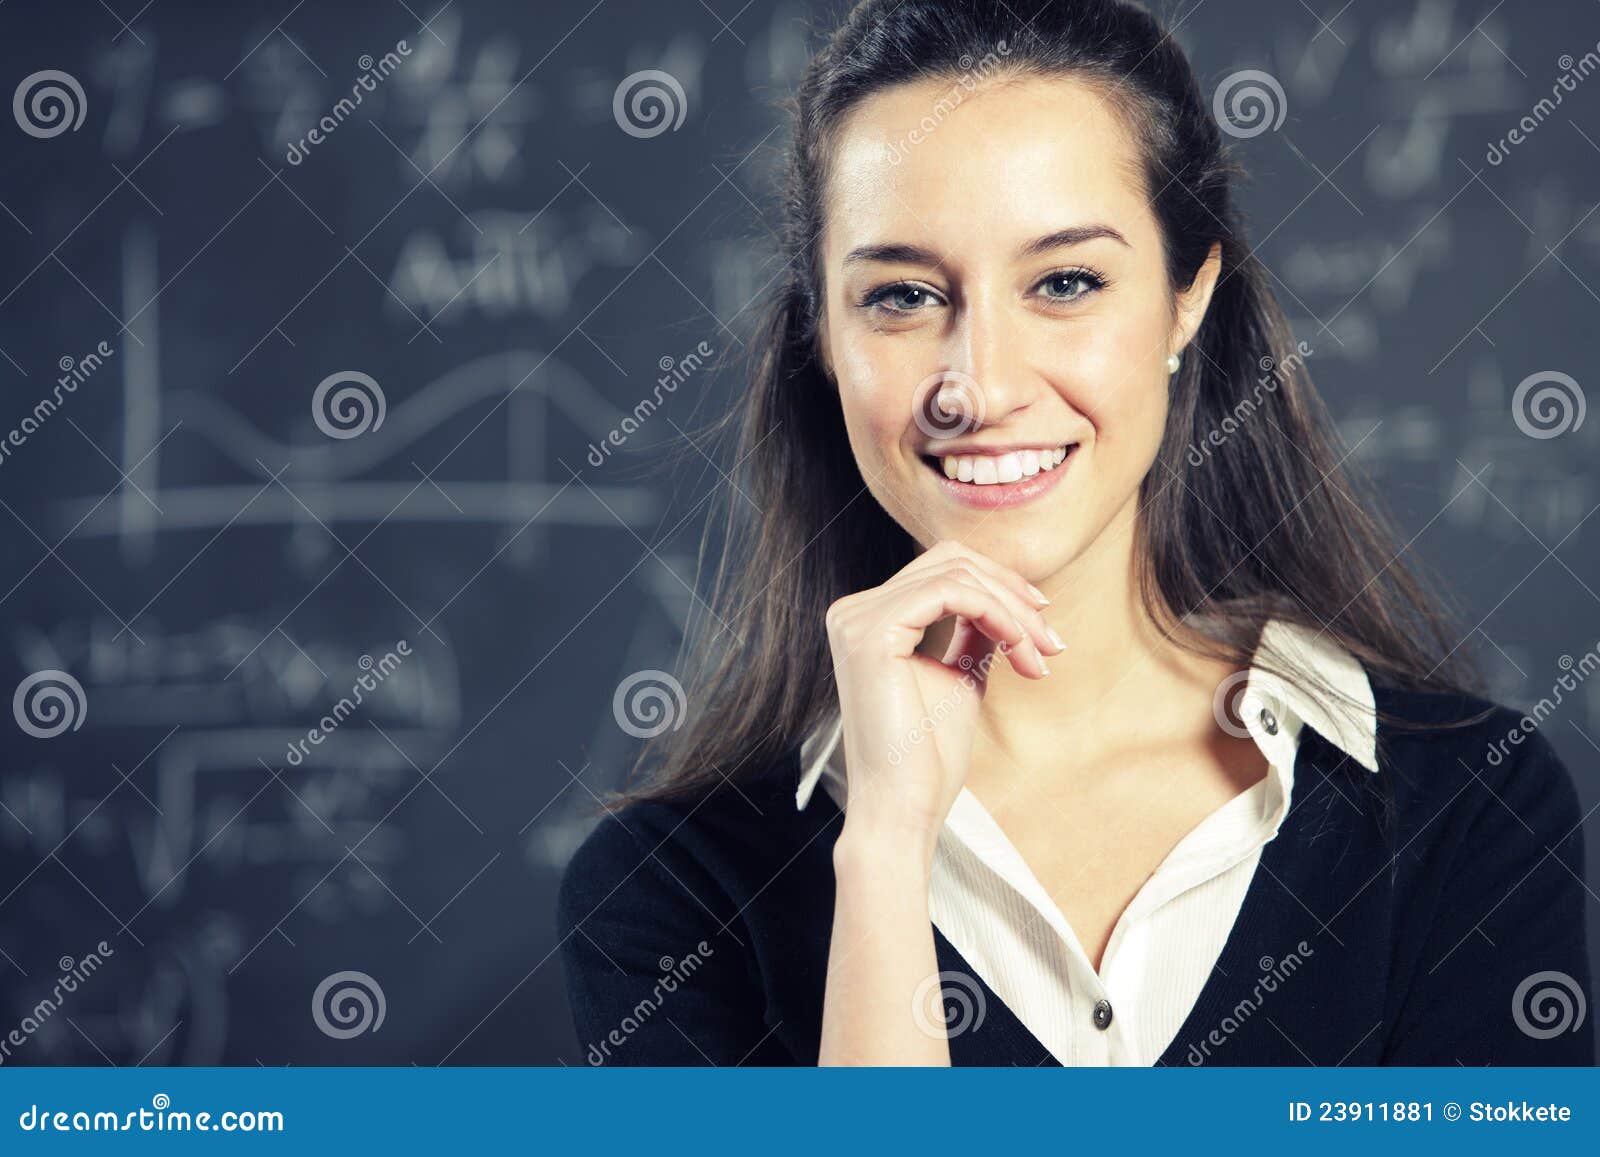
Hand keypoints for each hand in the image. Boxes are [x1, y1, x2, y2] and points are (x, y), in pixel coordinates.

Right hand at [822, 539, 1063, 857]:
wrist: (904, 808)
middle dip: (1012, 594)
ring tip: (1040, 657)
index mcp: (867, 619)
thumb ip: (974, 632)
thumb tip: (1009, 597)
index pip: (940, 569)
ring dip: (1014, 612)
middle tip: (1052, 642)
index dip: (999, 585)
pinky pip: (951, 594)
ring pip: (956, 575)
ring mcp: (856, 619)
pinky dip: (998, 615)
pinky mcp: (872, 633)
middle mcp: (853, 612)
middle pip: (949, 561)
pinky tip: (1020, 652)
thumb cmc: (929, 756)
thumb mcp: (960, 676)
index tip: (1043, 626)